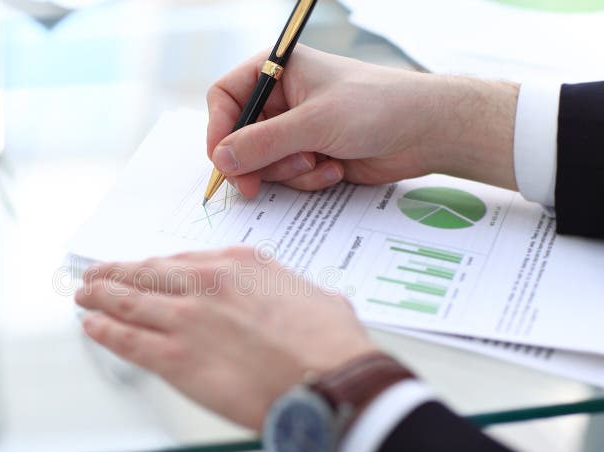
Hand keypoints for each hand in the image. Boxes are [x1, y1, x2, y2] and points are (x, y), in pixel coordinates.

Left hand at [75, 247, 377, 431]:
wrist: (330, 383)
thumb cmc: (330, 344)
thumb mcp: (313, 295)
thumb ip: (286, 290)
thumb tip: (288, 299)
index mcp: (238, 264)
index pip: (181, 262)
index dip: (154, 267)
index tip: (142, 268)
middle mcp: (205, 284)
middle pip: (146, 275)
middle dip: (116, 274)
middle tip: (96, 275)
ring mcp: (185, 319)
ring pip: (128, 302)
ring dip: (100, 297)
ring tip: (84, 295)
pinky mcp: (174, 359)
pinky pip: (126, 340)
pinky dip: (104, 331)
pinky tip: (92, 327)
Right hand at [207, 46, 518, 198]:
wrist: (427, 131)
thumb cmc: (376, 108)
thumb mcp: (314, 123)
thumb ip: (263, 142)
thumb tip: (220, 159)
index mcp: (277, 72)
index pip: (225, 97)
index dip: (218, 129)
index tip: (222, 160)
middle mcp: (282, 99)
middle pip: (240, 137)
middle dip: (257, 161)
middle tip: (256, 186)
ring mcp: (296, 130)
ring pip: (263, 162)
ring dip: (288, 172)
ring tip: (319, 163)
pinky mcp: (311, 155)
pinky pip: (288, 177)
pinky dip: (307, 179)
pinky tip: (335, 169)